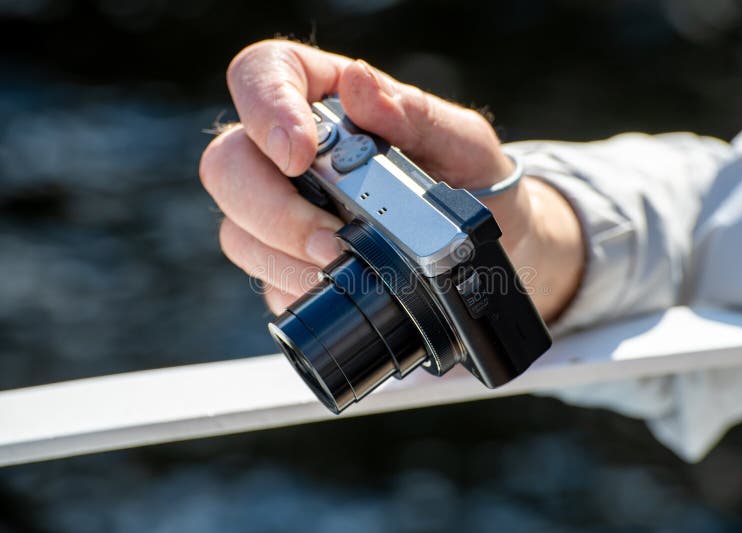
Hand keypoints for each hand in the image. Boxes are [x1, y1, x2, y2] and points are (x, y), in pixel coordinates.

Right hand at [199, 40, 582, 319]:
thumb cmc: (475, 182)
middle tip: (332, 239)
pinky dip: (298, 289)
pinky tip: (340, 289)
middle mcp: (292, 155)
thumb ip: (413, 112)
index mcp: (327, 101)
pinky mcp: (289, 264)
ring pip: (238, 231)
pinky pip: (265, 281)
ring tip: (347, 267)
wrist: (494, 249)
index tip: (300, 154)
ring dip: (287, 258)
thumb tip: (357, 83)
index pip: (260, 74)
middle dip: (274, 210)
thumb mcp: (462, 142)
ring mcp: (284, 211)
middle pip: (228, 165)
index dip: (265, 109)